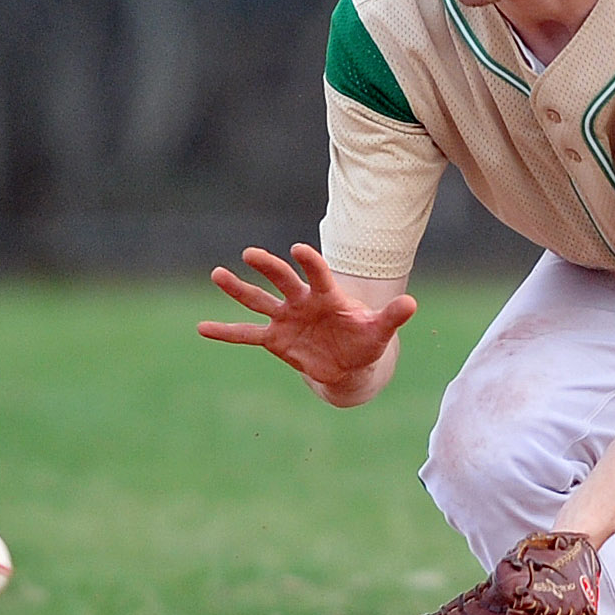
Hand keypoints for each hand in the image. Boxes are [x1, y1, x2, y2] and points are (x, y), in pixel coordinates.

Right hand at [198, 244, 415, 401]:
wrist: (349, 364)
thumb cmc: (364, 341)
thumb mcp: (378, 331)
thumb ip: (392, 317)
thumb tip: (412, 304)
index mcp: (328, 295)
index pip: (317, 274)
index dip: (310, 263)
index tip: (299, 250)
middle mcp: (302, 302)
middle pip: (282, 280)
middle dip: (268, 268)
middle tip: (250, 254)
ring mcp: (285, 318)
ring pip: (258, 301)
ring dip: (238, 290)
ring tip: (217, 274)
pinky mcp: (275, 339)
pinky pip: (247, 335)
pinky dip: (226, 332)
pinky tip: (202, 327)